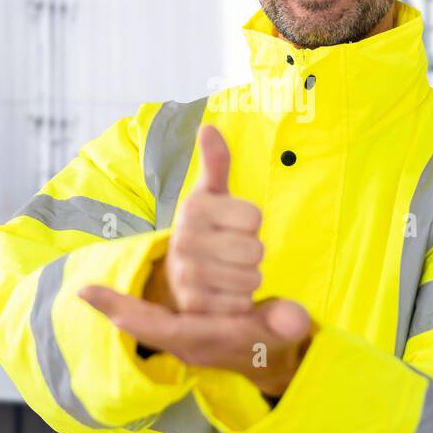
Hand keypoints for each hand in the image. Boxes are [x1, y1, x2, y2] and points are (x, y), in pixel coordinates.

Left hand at [79, 286, 312, 396]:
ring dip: (122, 308)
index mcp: (207, 342)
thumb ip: (286, 324)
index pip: (159, 328)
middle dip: (118, 309)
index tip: (90, 296)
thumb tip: (293, 318)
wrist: (276, 363)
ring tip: (91, 293)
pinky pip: (153, 322)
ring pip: (147, 324)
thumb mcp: (284, 333)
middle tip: (85, 291)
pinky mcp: (186, 334)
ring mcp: (186, 340)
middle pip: (146, 326)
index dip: (127, 312)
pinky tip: (113, 297)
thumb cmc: (277, 345)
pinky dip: (134, 309)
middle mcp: (189, 344)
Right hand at [149, 123, 264, 314]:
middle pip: (255, 249)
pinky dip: (240, 302)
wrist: (177, 277)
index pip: (254, 217)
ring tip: (227, 272)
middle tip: (231, 253)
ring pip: (251, 278)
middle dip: (252, 253)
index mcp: (194, 209)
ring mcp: (187, 274)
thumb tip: (208, 126)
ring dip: (248, 278)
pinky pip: (242, 303)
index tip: (233, 225)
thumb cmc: (206, 230)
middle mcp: (185, 239)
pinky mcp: (194, 306)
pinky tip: (223, 294)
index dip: (251, 223)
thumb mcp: (211, 195)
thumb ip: (216, 162)